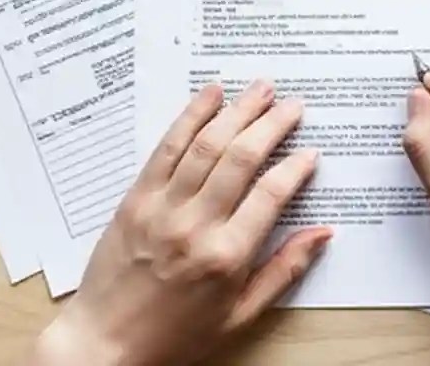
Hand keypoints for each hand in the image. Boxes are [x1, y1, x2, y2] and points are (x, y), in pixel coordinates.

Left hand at [26, 80, 331, 365]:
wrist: (105, 343)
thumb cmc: (176, 336)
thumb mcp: (241, 315)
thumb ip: (284, 270)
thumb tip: (323, 233)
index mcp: (226, 257)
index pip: (271, 195)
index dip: (295, 167)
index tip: (310, 151)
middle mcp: (195, 226)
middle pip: (241, 159)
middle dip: (271, 125)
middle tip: (292, 105)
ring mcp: (162, 208)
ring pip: (206, 145)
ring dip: (236, 111)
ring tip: (259, 89)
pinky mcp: (135, 200)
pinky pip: (166, 149)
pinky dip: (189, 117)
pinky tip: (208, 96)